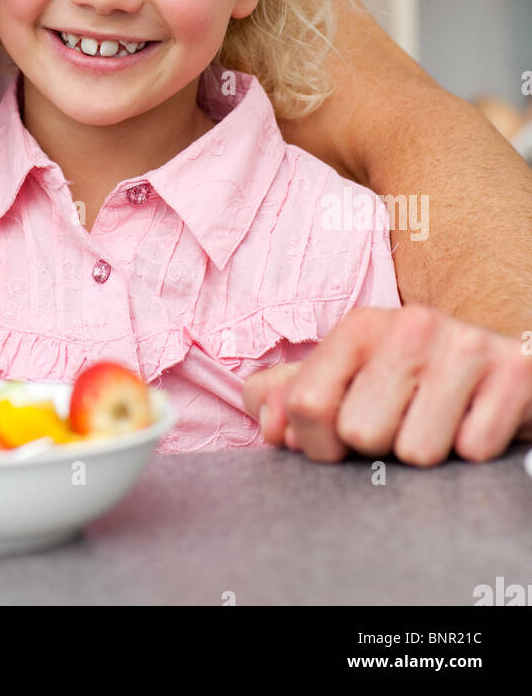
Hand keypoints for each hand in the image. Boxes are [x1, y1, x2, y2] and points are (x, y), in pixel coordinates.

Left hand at [242, 305, 531, 465]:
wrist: (506, 372)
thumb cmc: (415, 382)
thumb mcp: (349, 378)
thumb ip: (289, 395)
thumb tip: (267, 423)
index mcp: (361, 326)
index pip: (306, 403)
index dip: (316, 444)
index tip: (339, 443)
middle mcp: (411, 324)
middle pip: (359, 433)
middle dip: (377, 448)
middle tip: (401, 425)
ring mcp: (465, 346)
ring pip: (417, 451)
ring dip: (427, 451)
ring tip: (438, 422)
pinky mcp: (514, 374)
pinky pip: (473, 450)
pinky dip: (472, 451)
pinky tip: (473, 422)